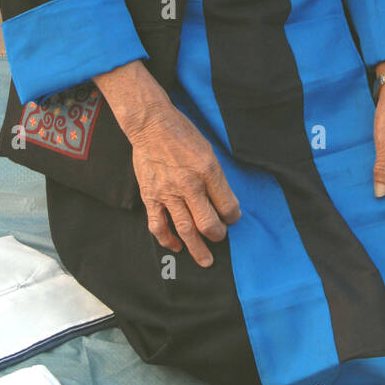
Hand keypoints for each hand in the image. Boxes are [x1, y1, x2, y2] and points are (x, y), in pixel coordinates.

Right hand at [130, 98, 240, 267]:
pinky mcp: (150, 196)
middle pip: (208, 223)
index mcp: (208, 170)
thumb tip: (222, 201)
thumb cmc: (183, 134)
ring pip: (185, 229)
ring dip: (197, 248)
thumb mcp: (208, 150)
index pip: (228, 205)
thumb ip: (215, 177)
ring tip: (206, 260)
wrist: (151, 125)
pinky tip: (176, 246)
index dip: (233, 217)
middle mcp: (189, 184)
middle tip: (220, 237)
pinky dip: (167, 240)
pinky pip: (158, 225)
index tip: (232, 218)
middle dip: (218, 235)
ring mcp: (168, 192)